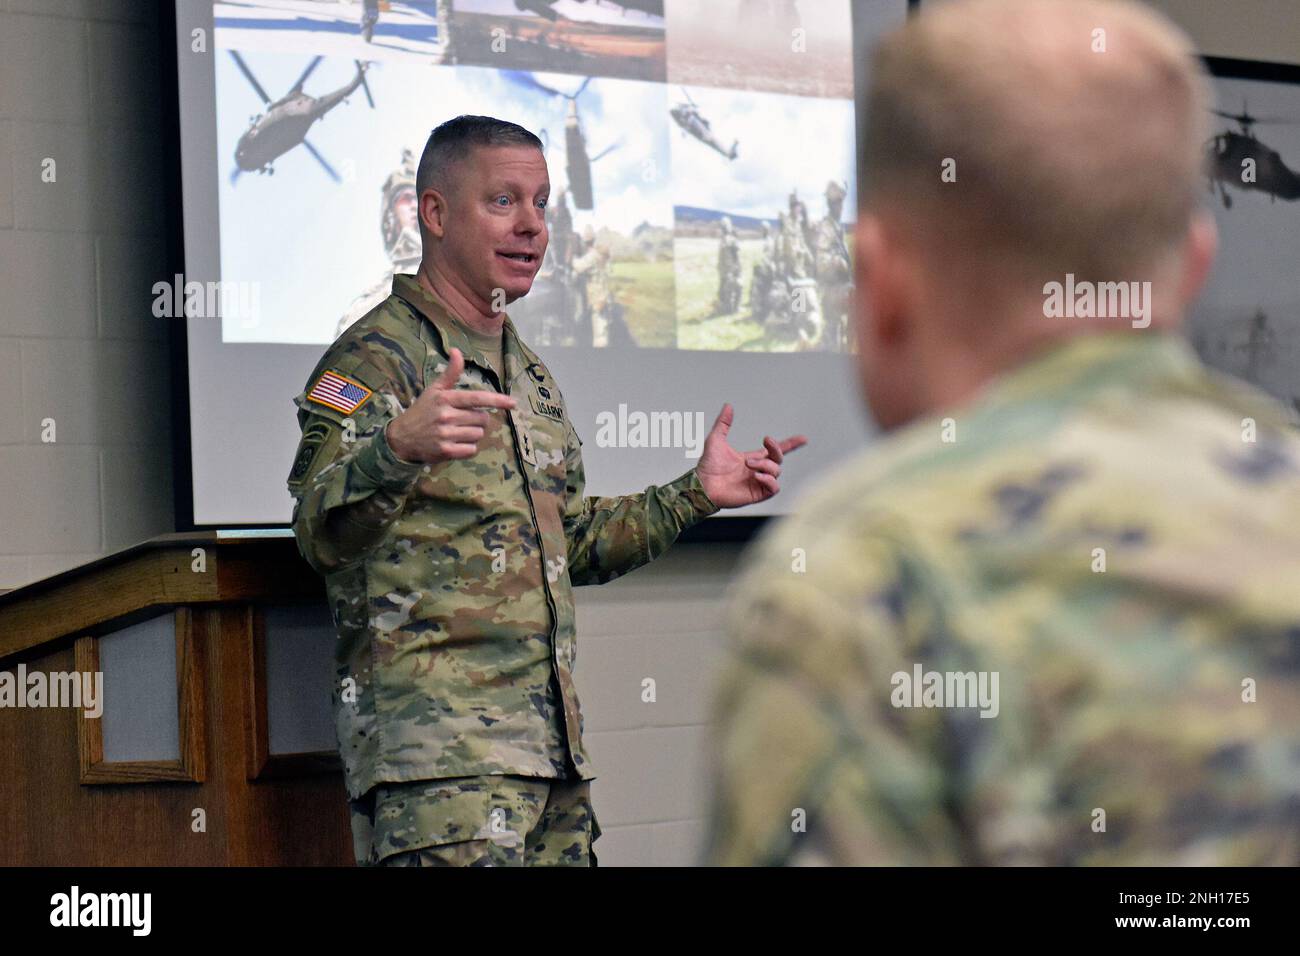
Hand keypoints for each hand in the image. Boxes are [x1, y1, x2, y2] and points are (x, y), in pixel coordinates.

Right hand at [386, 349, 515, 463]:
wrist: (401, 437)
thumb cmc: (423, 410)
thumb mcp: (435, 389)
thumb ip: (450, 373)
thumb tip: (457, 351)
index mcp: (445, 398)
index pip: (477, 398)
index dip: (497, 400)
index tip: (513, 403)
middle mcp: (446, 415)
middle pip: (482, 419)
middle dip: (478, 420)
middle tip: (462, 420)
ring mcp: (445, 434)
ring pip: (478, 434)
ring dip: (473, 434)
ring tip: (457, 432)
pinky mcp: (445, 451)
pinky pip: (471, 449)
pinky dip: (468, 448)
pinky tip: (456, 443)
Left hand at [695, 403, 807, 507]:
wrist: (702, 484)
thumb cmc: (707, 466)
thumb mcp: (716, 439)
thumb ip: (724, 423)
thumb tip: (728, 406)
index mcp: (752, 458)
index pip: (775, 451)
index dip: (790, 444)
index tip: (803, 439)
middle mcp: (758, 470)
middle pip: (779, 458)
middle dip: (776, 448)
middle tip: (765, 441)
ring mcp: (758, 482)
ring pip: (777, 471)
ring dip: (766, 464)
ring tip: (748, 465)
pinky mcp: (757, 494)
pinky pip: (774, 488)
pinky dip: (769, 480)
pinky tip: (756, 475)